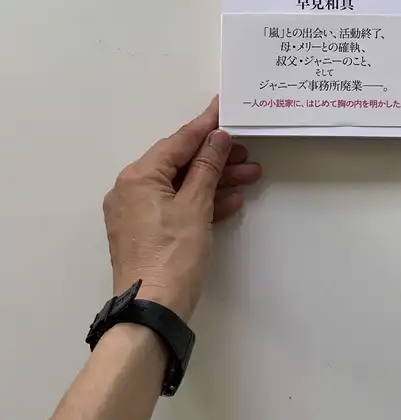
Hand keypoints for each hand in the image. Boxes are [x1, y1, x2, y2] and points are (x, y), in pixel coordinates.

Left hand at [102, 97, 260, 321]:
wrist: (153, 313)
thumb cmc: (173, 256)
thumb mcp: (195, 206)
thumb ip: (207, 167)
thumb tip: (218, 137)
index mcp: (138, 177)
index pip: (178, 141)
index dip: (206, 125)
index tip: (225, 106)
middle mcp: (131, 190)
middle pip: (180, 163)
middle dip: (216, 158)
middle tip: (248, 151)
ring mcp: (137, 213)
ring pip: (181, 186)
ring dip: (214, 181)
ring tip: (251, 175)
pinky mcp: (147, 233)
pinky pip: (176, 206)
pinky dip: (202, 202)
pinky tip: (232, 200)